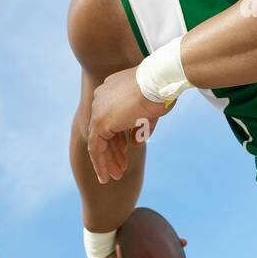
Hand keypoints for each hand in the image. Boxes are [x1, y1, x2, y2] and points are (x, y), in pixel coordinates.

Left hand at [88, 66, 173, 182]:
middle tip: (120, 168)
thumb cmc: (160, 91)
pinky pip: (96, 148)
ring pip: (98, 142)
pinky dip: (100, 163)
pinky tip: (106, 176)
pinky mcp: (100, 123)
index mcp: (111, 92)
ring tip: (114, 177)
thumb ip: (139, 127)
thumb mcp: (149, 112)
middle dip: (113, 152)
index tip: (126, 150)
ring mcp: (99, 111)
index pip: (112, 119)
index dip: (119, 138)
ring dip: (107, 161)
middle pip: (104, 132)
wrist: (159, 81)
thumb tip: (135, 142)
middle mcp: (101, 100)